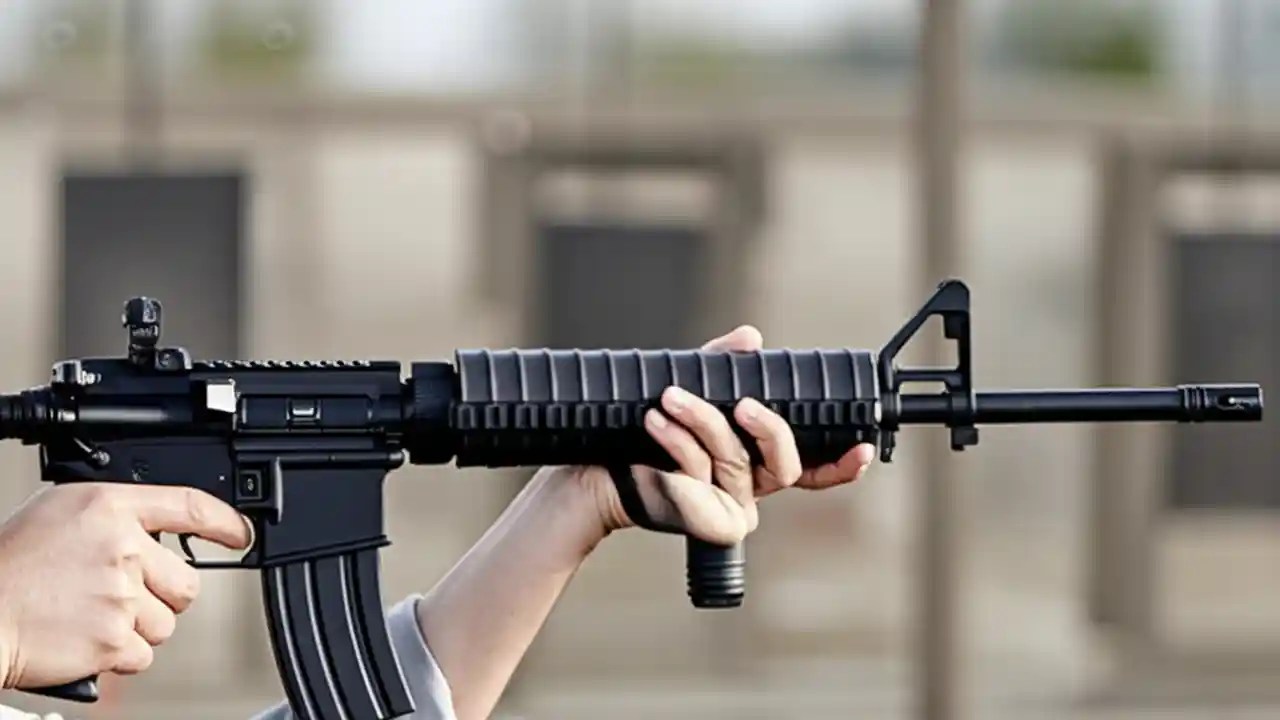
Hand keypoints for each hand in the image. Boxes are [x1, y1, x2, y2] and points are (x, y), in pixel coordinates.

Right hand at [0, 483, 251, 689]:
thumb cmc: (11, 565)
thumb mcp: (62, 515)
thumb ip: (117, 518)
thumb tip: (159, 534)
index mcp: (109, 507)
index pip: (190, 506)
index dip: (226, 523)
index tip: (242, 535)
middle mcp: (121, 546)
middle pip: (188, 583)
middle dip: (163, 596)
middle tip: (119, 595)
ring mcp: (119, 594)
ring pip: (166, 624)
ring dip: (136, 628)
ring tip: (89, 615)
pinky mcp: (112, 639)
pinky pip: (143, 655)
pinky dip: (117, 655)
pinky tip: (83, 637)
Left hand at [580, 326, 875, 544]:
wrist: (600, 469)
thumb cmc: (644, 432)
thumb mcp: (690, 388)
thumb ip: (722, 366)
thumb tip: (753, 338)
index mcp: (757, 460)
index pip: (814, 466)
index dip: (843, 462)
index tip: (864, 447)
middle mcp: (752, 486)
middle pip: (788, 465)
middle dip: (770, 428)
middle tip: (742, 403)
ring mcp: (733, 507)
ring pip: (737, 459)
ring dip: (703, 421)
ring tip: (669, 398)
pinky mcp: (710, 523)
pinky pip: (704, 473)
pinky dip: (679, 441)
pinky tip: (656, 421)